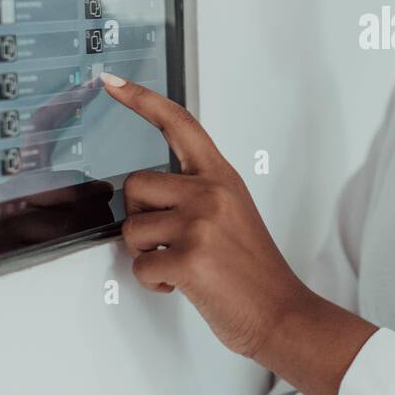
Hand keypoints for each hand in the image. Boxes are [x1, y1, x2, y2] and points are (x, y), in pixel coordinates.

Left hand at [100, 73, 303, 358]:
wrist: (281, 312)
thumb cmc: (254, 270)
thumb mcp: (233, 213)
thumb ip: (196, 193)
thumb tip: (148, 195)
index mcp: (222, 178)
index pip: (179, 124)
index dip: (141, 100)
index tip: (113, 83)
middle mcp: (211, 193)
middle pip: (135, 185)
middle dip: (141, 218)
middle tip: (171, 240)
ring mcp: (200, 224)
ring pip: (131, 230)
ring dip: (146, 255)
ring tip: (180, 264)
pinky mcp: (189, 258)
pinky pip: (139, 267)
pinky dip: (154, 283)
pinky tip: (182, 283)